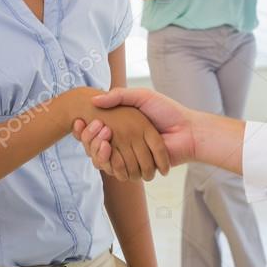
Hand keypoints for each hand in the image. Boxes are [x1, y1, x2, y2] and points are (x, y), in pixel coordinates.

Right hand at [73, 88, 194, 181]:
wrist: (188, 131)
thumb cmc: (167, 111)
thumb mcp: (142, 96)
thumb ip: (120, 95)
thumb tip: (94, 99)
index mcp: (121, 128)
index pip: (94, 132)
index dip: (84, 130)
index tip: (79, 121)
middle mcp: (123, 144)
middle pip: (94, 148)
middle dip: (89, 140)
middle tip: (93, 127)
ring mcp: (129, 158)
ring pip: (102, 161)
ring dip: (97, 151)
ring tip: (103, 139)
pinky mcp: (136, 170)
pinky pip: (116, 171)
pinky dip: (110, 162)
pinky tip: (108, 149)